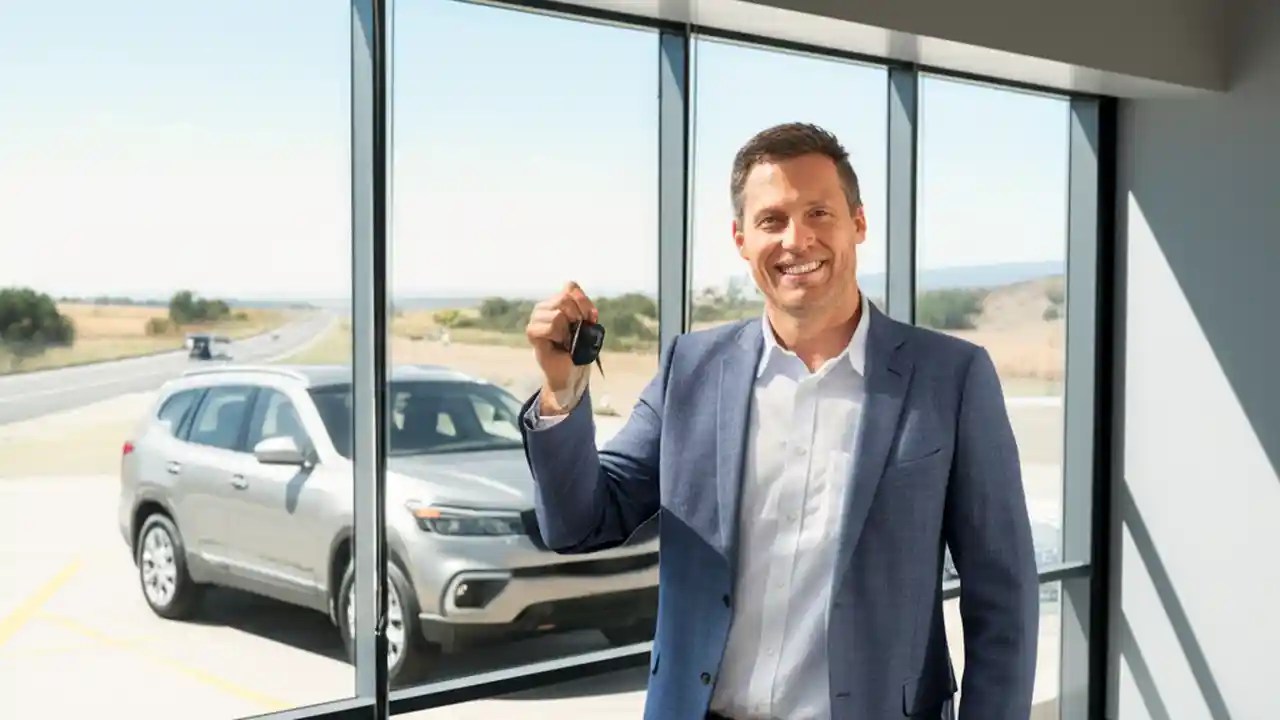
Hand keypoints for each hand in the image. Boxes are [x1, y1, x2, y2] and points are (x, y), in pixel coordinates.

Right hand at [525, 281, 597, 413]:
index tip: (591, 318)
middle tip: (578, 331)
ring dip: (568, 330)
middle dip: (578, 316)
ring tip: (567, 339)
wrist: (572, 368)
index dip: (584, 302)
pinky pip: (551, 327)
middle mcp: (544, 306)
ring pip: (558, 314)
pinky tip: (559, 343)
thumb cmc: (580, 345)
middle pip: (564, 299)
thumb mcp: (589, 323)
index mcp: (557, 300)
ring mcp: (536, 317)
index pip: (570, 287)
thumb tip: (575, 292)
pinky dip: (560, 336)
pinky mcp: (532, 331)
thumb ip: (585, 307)